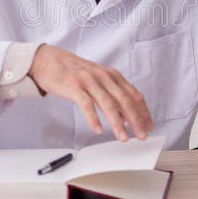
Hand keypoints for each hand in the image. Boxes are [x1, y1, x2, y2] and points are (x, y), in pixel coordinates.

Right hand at [28, 44, 153, 140]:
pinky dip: (94, 118)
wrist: (48, 61)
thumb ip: (112, 95)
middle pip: (124, 100)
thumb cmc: (74, 73)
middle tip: (142, 135)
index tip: (149, 125)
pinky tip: (98, 130)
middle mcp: (103, 76)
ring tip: (123, 138)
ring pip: (108, 104)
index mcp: (112, 75)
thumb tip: (126, 116)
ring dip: (118, 123)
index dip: (143, 112)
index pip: (133, 95)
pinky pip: (86, 104)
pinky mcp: (74, 86)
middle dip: (136, 120)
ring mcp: (89, 81)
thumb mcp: (98, 80)